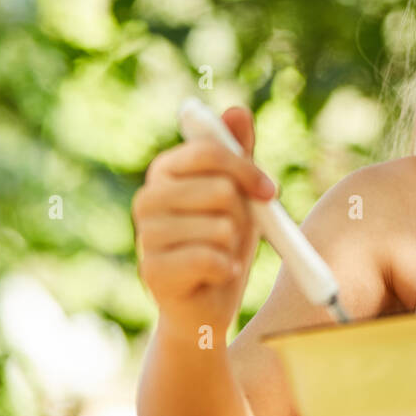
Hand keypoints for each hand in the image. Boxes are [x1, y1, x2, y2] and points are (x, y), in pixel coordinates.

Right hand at [132, 106, 276, 338]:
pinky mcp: (152, 271)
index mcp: (166, 171)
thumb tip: (237, 110)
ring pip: (220, 227)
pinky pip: (212, 259)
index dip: (246, 169)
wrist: (207, 304)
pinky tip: (215, 276)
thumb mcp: (239, 194)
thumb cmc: (223, 241)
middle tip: (235, 232)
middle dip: (242, 215)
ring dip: (233, 246)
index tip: (269, 192)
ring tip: (220, 255)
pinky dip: (227, 270)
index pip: (209, 151)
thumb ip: (238, 153)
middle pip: (219, 190)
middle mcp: (147, 198)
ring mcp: (145, 235)